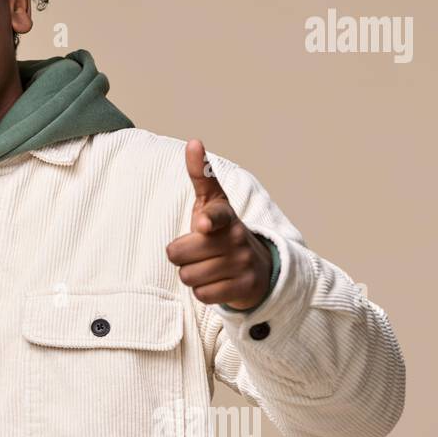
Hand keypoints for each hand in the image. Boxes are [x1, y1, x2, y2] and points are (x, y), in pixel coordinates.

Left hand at [165, 139, 272, 309]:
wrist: (257, 267)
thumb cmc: (222, 231)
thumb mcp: (213, 202)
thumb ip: (202, 174)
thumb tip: (194, 141)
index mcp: (224, 215)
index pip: (215, 215)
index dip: (208, 220)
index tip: (203, 223)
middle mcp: (236, 238)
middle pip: (179, 255)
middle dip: (180, 257)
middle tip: (197, 253)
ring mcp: (242, 263)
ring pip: (188, 277)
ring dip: (191, 276)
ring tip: (208, 267)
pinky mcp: (244, 287)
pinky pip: (202, 295)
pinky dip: (203, 292)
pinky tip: (216, 282)